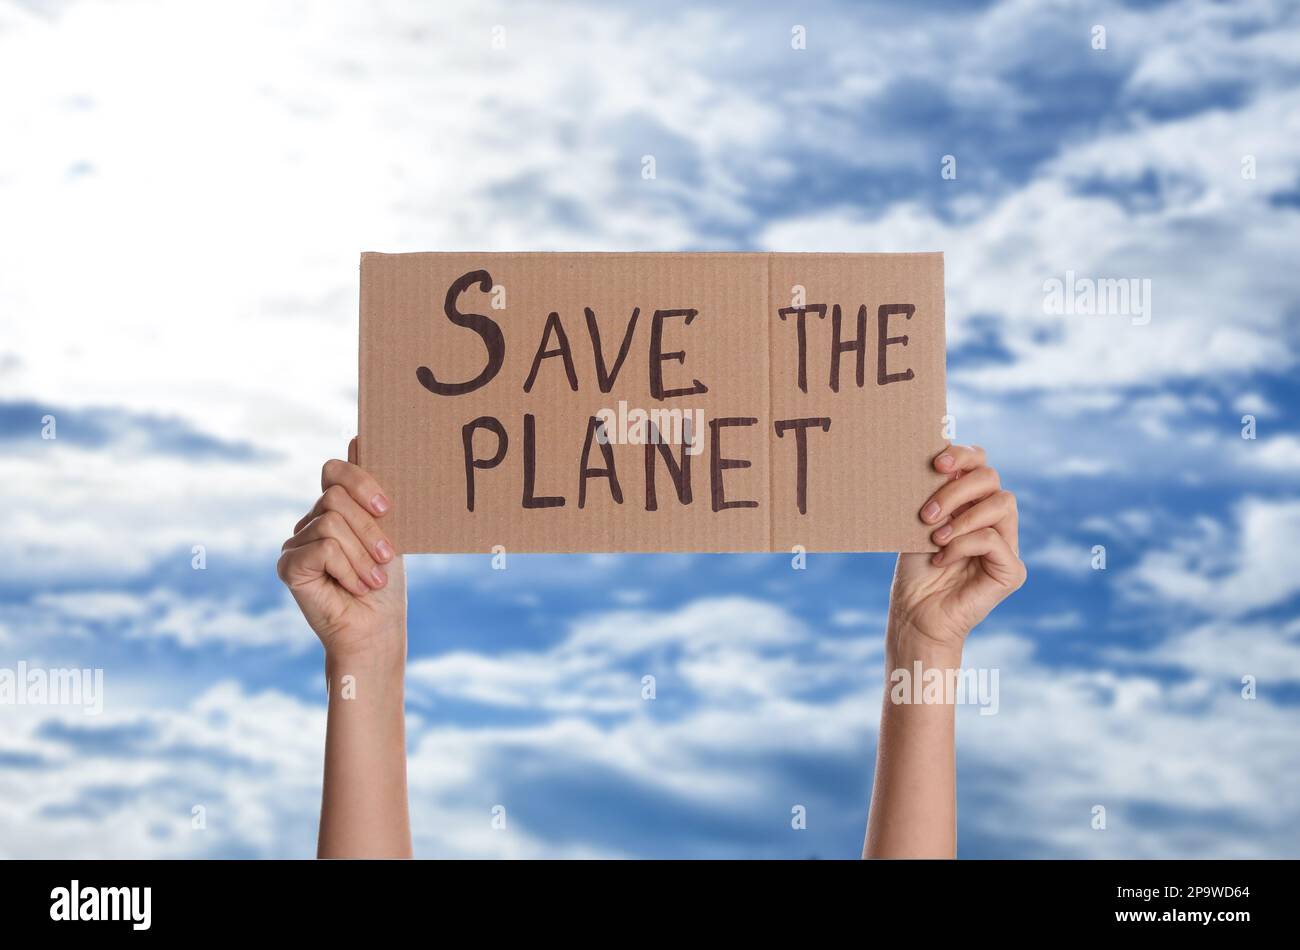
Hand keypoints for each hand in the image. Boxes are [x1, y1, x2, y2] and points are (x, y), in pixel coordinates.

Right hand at [278, 438, 405, 664]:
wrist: (377, 628)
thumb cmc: (385, 582)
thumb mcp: (388, 531)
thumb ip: (372, 492)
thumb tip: (359, 436)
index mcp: (334, 509)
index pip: (334, 470)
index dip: (360, 480)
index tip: (387, 507)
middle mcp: (311, 521)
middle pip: (335, 496)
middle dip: (369, 528)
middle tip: (388, 557)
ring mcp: (296, 543)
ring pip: (331, 522)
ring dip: (362, 554)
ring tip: (374, 579)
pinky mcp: (288, 566)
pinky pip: (321, 547)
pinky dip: (347, 568)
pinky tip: (355, 587)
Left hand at [888, 445, 1025, 654]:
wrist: (914, 614)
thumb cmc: (914, 570)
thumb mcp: (918, 524)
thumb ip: (934, 494)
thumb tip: (936, 458)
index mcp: (971, 503)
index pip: (980, 463)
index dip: (962, 456)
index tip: (936, 463)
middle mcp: (993, 520)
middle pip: (991, 477)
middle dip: (956, 489)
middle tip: (927, 514)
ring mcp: (1007, 544)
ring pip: (1002, 503)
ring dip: (962, 516)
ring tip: (935, 536)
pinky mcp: (1012, 570)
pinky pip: (993, 540)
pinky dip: (963, 544)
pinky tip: (942, 558)